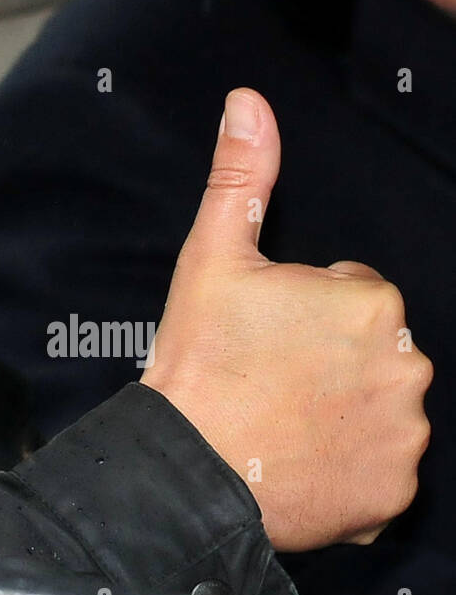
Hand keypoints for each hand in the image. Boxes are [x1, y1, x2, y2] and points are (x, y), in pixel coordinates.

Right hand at [141, 88, 431, 551]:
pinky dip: (347, 463)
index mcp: (370, 303)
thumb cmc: (202, 359)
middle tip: (267, 371)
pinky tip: (298, 455)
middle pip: (371, 347)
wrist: (189, 466)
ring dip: (342, 407)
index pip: (353, 292)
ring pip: (378, 404)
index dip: (303, 306)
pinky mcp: (394, 491)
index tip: (263, 330)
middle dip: (330, 354)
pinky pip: (379, 466)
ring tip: (279, 415)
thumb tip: (247, 103)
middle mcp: (406, 365)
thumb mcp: (212, 255)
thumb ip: (242, 176)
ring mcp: (404, 434)